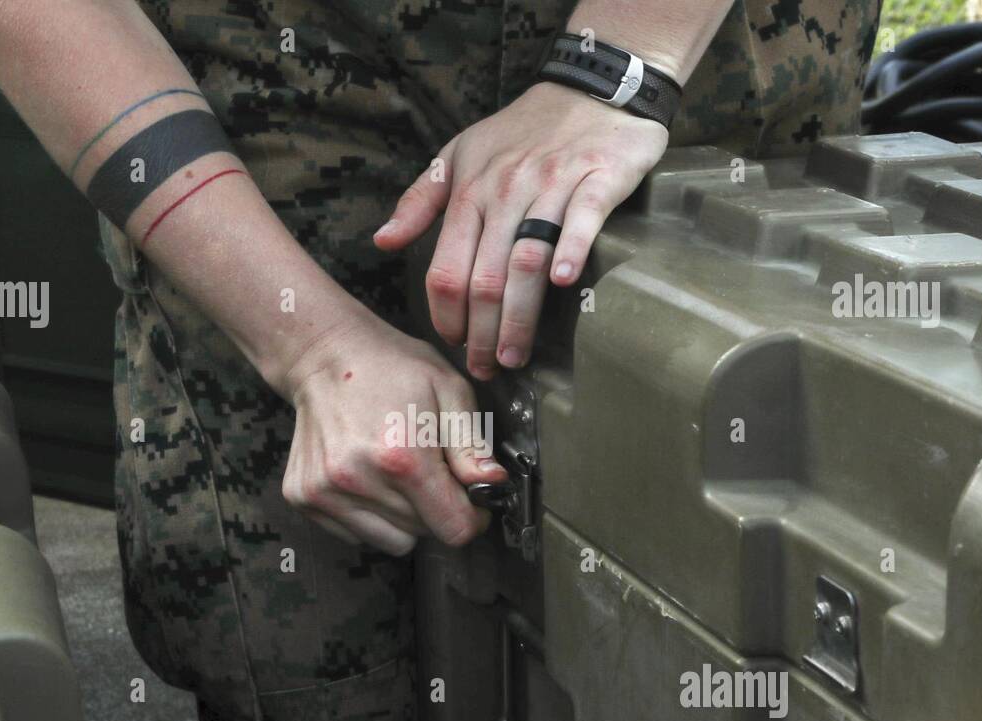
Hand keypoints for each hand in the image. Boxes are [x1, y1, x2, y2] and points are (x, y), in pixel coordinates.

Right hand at [280, 316, 508, 555]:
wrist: (324, 355)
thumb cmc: (390, 368)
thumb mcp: (449, 391)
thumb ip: (473, 445)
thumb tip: (494, 483)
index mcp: (402, 457)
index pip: (454, 528)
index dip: (473, 517)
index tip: (470, 498)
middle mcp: (359, 480)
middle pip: (425, 535)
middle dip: (437, 509)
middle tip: (430, 471)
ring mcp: (326, 491)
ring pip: (392, 541)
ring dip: (404, 517)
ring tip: (396, 473)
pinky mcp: (304, 496)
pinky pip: (357, 534)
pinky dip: (370, 514)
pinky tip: (367, 475)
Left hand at [374, 81, 667, 378]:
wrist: (590, 89)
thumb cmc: (521, 131)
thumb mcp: (458, 155)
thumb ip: (420, 201)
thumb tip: (383, 242)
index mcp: (470, 192)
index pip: (446, 269)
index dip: (445, 316)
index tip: (453, 345)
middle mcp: (506, 191)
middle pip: (484, 278)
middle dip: (479, 334)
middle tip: (483, 370)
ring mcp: (552, 185)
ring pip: (527, 260)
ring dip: (518, 316)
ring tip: (514, 357)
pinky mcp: (598, 179)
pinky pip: (582, 219)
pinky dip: (573, 250)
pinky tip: (565, 284)